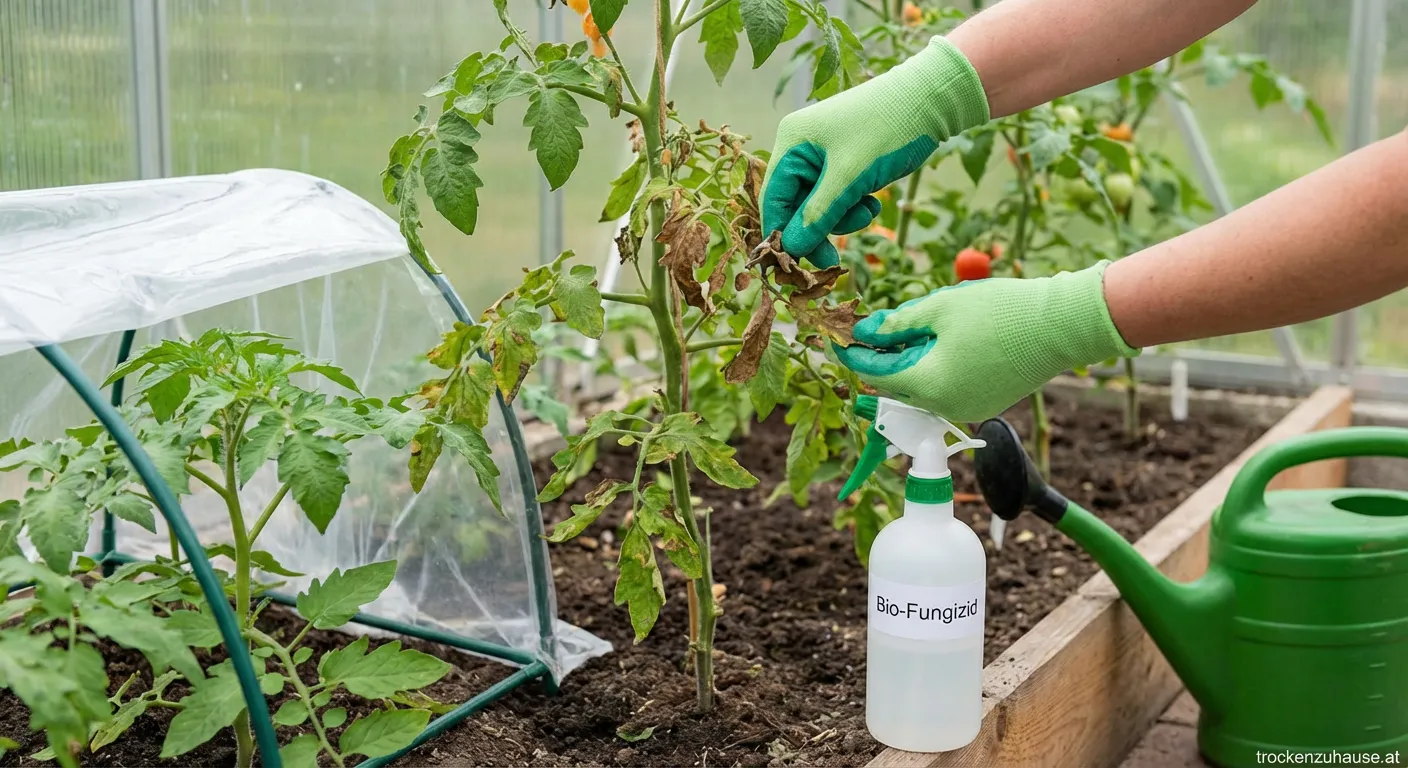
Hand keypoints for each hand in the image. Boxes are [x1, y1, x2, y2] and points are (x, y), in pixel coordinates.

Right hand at [760, 37, 988, 267]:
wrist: (932, 99)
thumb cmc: (887, 128)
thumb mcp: (850, 176)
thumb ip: (818, 214)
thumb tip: (791, 249)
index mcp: (791, 142)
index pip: (772, 198)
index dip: (781, 233)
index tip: (794, 265)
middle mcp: (802, 148)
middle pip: (795, 206)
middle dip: (818, 227)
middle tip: (832, 258)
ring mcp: (824, 156)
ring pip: (819, 206)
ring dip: (841, 218)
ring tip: (868, 211)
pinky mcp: (846, 163)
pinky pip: (838, 198)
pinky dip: (853, 206)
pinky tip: (873, 201)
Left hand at [833, 263, 1137, 422]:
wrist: (1063, 325)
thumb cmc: (1002, 312)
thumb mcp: (939, 308)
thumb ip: (897, 324)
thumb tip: (867, 330)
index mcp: (929, 385)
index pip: (876, 373)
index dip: (854, 352)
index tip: (839, 336)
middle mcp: (946, 407)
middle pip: (898, 383)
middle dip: (884, 355)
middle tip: (876, 325)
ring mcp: (969, 408)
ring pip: (924, 386)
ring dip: (912, 360)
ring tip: (916, 326)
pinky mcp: (987, 403)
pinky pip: (948, 388)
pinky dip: (937, 367)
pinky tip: (943, 339)